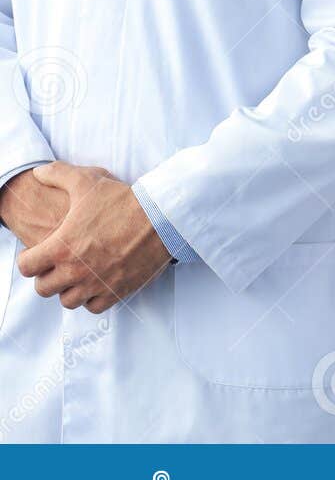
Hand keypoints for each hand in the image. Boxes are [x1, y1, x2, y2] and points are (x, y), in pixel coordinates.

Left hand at [16, 163, 171, 312]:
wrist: (163, 217)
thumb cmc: (124, 200)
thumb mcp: (88, 182)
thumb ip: (58, 175)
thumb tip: (38, 171)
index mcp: (62, 247)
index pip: (26, 267)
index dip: (29, 258)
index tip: (39, 252)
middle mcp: (75, 271)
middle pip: (44, 289)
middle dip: (47, 276)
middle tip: (58, 264)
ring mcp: (97, 284)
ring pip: (68, 301)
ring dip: (69, 289)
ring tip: (77, 275)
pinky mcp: (118, 291)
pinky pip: (94, 307)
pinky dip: (92, 299)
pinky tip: (97, 283)